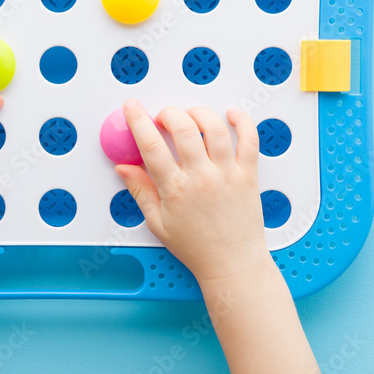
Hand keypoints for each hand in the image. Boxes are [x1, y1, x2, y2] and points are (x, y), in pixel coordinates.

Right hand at [115, 101, 270, 282]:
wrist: (232, 264)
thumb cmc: (197, 248)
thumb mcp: (157, 223)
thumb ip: (140, 191)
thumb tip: (123, 168)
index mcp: (176, 189)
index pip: (151, 146)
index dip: (138, 121)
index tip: (132, 108)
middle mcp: (202, 177)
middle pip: (183, 128)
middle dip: (168, 113)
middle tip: (163, 117)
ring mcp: (227, 174)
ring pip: (214, 128)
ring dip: (198, 113)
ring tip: (190, 116)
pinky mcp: (248, 174)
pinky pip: (249, 139)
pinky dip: (242, 121)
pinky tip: (231, 114)